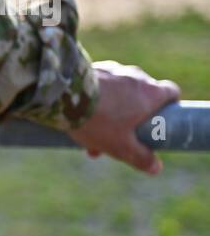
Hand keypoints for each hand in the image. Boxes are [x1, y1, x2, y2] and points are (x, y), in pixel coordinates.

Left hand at [68, 60, 180, 174]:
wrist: (63, 95)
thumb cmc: (98, 120)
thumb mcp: (121, 146)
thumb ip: (140, 157)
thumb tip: (156, 168)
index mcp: (151, 92)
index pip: (172, 91)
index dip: (170, 105)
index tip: (161, 119)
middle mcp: (136, 76)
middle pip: (141, 97)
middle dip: (130, 120)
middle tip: (115, 139)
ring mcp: (114, 69)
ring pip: (118, 94)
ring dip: (109, 114)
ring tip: (89, 137)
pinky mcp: (93, 68)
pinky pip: (100, 86)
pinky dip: (94, 101)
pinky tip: (77, 118)